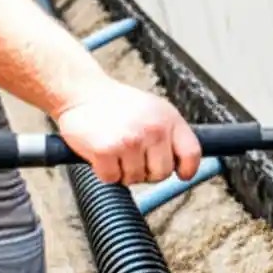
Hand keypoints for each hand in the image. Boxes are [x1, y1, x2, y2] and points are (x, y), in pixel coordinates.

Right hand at [53, 80, 201, 184]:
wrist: (81, 93)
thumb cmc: (117, 105)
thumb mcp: (154, 110)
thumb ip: (171, 134)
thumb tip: (183, 164)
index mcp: (169, 119)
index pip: (191, 153)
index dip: (187, 169)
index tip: (181, 174)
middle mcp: (153, 130)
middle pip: (162, 173)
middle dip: (148, 172)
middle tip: (134, 159)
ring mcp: (130, 140)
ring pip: (136, 178)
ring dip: (124, 172)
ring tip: (116, 151)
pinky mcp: (106, 150)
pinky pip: (112, 179)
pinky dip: (105, 172)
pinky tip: (102, 155)